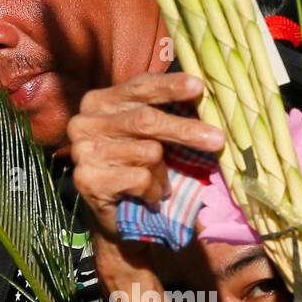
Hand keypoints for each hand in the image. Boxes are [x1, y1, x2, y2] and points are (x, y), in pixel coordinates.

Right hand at [68, 72, 223, 239]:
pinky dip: (154, 191)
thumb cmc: (135, 165)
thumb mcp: (147, 133)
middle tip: (218, 139)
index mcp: (99, 102)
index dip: (169, 86)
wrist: (114, 214)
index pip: (139, 87)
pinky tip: (147, 196)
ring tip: (159, 182)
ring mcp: (83, 152)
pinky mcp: (88, 180)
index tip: (198, 86)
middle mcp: (85, 122)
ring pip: (149, 152)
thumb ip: (162, 112)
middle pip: (146, 120)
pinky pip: (141, 179)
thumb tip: (201, 94)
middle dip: (185, 130)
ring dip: (164, 173)